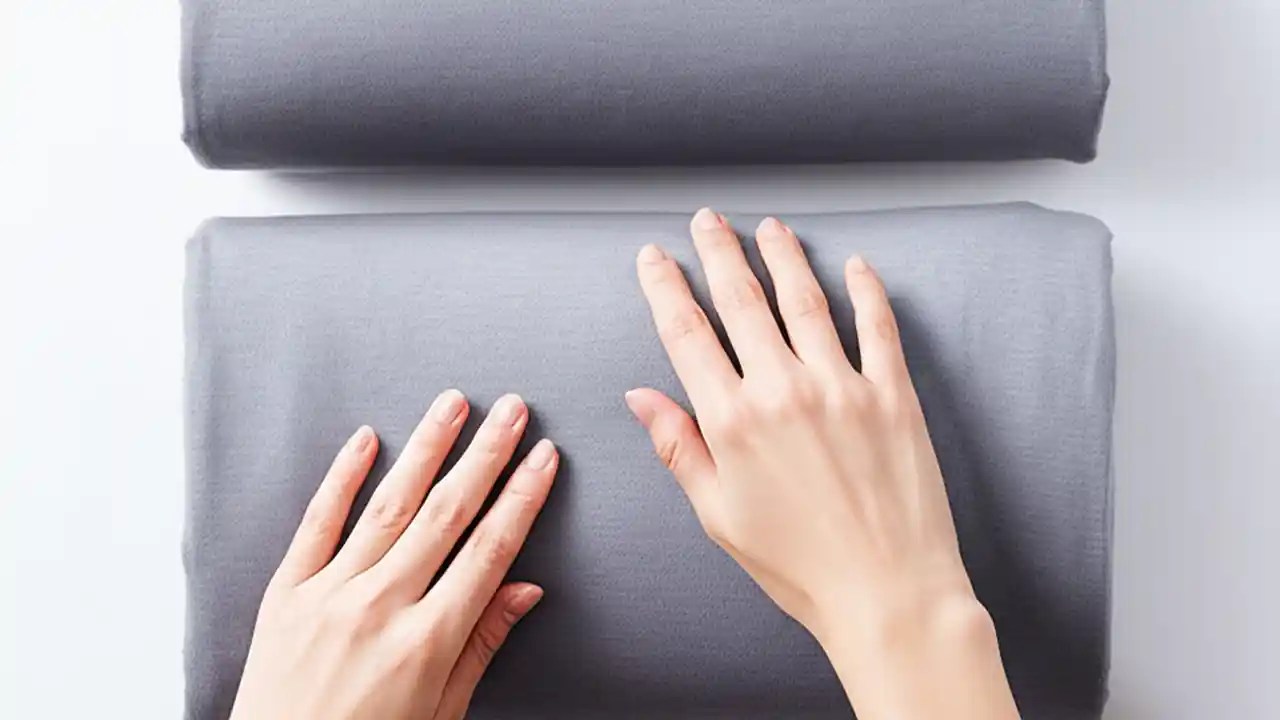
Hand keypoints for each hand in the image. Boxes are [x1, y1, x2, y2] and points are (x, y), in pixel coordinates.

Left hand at [231, 391, 556, 719]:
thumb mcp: (442, 711)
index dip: (522, 498)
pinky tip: (365, 439)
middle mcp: (380, 607)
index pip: (489, 550)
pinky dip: (342, 476)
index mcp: (426, 641)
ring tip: (453, 405)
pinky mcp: (285, 592)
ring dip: (426, 448)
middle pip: (446, 514)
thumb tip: (525, 590)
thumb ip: (481, 644)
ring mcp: (329, 595)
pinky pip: (317, 521)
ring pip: (389, 504)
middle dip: (486, 455)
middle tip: (512, 411)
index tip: (544, 459)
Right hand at [627, 209, 1018, 719]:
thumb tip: (641, 397)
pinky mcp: (893, 395)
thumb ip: (679, 448)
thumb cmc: (798, 566)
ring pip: (805, 299)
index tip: (654, 256)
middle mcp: (783, 390)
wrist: (887, 593)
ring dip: (783, 256)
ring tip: (768, 227)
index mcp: (732, 421)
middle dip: (718, 252)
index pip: (687, 333)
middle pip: (742, 300)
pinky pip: (878, 326)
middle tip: (707, 219)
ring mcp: (842, 386)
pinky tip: (855, 263)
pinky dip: (866, 289)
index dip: (665, 287)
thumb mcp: (719, 515)